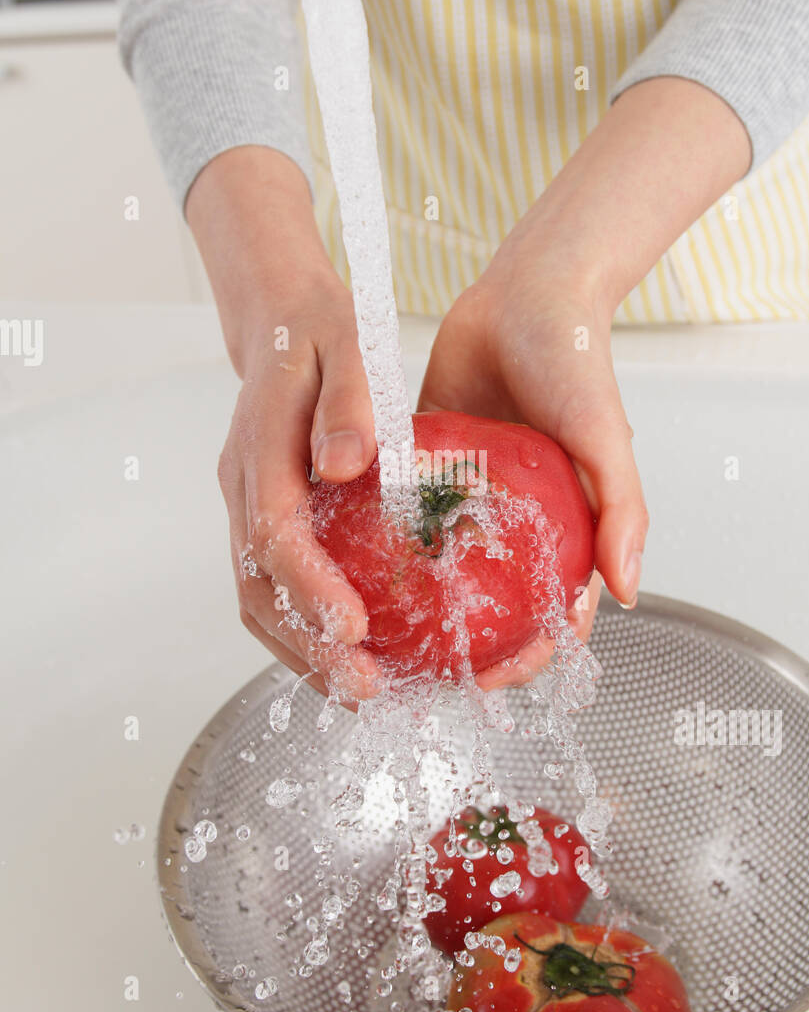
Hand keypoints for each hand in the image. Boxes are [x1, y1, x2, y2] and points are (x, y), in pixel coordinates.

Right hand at [217, 280, 384, 702]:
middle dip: (306, 646)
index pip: (273, 532)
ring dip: (302, 651)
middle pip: (258, 586)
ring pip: (259, 596)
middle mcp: (244, 487)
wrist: (280, 321)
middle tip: (362, 688)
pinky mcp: (264, 518)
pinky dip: (305, 628)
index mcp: (260, 448)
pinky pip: (274, 585)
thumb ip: (350, 401)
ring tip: (360, 691)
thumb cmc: (322, 333)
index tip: (352, 627)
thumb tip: (350, 462)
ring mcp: (247, 506)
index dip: (309, 586)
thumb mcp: (348, 346)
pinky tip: (351, 653)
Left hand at [419, 76, 750, 686]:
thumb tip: (627, 592)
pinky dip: (385, 544)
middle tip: (429, 673)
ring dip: (419, 605)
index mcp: (568, 526)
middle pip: (493, 604)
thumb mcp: (605, 440)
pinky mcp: (430, 466)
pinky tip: (353, 570)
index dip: (533, 654)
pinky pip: (405, 515)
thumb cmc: (578, 364)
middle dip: (468, 646)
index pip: (555, 612)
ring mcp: (472, 498)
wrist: (527, 295)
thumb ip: (622, 512)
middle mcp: (519, 521)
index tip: (498, 680)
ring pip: (443, 568)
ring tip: (382, 638)